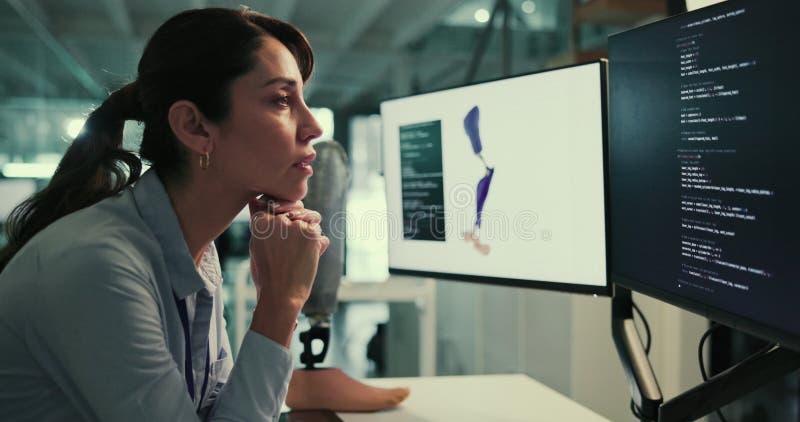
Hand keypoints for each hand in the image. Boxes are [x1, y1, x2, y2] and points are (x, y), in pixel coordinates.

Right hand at [247, 196, 329, 346]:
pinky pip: (319, 233)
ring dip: (308, 234)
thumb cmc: (266, 274)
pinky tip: (306, 259)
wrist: (281, 295)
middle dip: (295, 228)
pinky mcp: (312, 234)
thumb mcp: (256, 246)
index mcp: (260, 221)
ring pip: (309, 220)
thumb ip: (259, 221)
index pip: (276, 207)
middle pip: (294, 212)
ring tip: (297, 254)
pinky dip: (317, 246)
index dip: (281, 221)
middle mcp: (277, 220)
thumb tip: (255, 200)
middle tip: (289, 251)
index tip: (280, 239)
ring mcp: (295, 226)